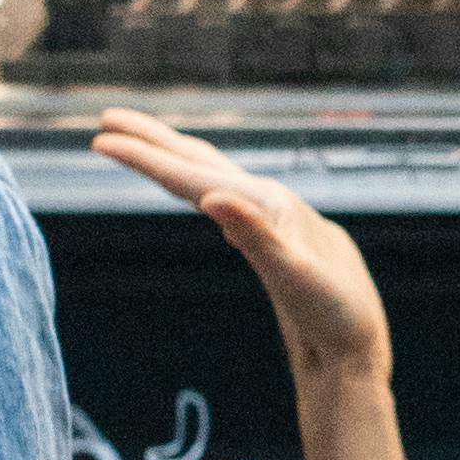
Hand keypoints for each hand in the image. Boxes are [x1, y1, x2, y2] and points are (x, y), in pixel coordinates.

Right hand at [93, 107, 392, 379]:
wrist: (360, 341)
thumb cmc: (334, 313)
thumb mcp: (296, 278)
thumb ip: (255, 236)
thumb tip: (212, 197)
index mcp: (266, 206)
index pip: (191, 177)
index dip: (144, 158)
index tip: (100, 139)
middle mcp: (266, 202)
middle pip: (198, 161)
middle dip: (151, 139)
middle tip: (106, 117)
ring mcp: (269, 218)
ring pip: (211, 176)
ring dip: (173, 157)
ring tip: (140, 142)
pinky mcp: (270, 238)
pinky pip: (223, 200)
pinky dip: (198, 186)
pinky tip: (199, 192)